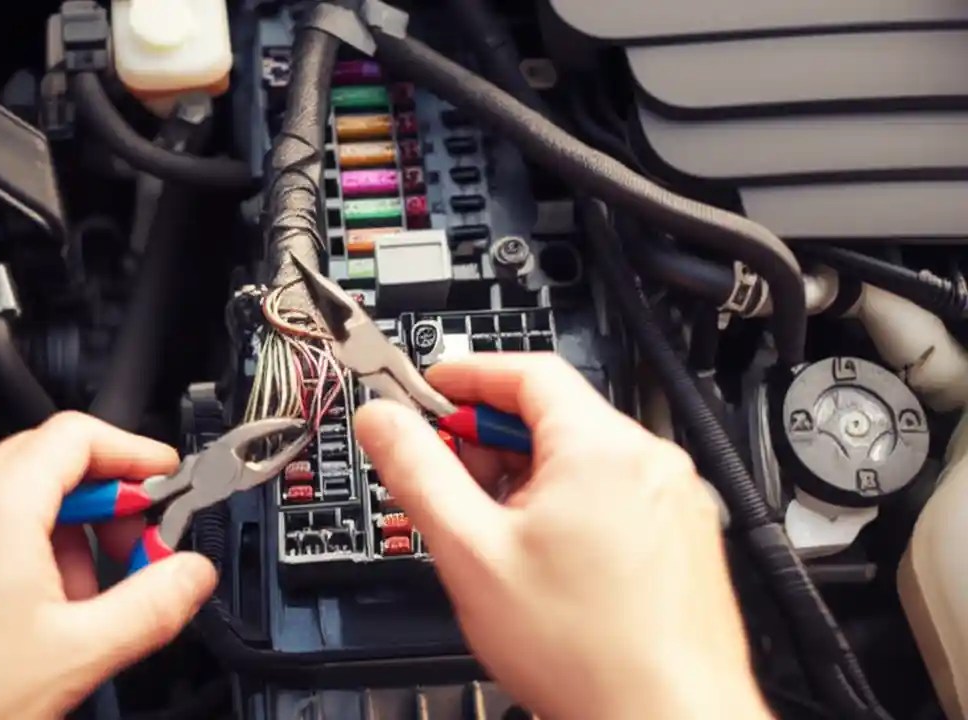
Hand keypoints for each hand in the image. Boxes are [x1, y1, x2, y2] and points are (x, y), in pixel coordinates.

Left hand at [0, 412, 217, 719]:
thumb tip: (191, 575)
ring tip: (80, 603)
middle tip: (136, 551)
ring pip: (12, 499)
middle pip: (47, 463)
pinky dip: (19, 553)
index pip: (79, 435)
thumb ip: (153, 605)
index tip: (163, 480)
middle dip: (104, 503)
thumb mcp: (75, 653)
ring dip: (62, 534)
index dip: (135, 453)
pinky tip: (32, 617)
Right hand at [354, 355, 769, 719]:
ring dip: (526, 479)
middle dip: (490, 441)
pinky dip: (568, 508)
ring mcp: (675, 501)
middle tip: (449, 480)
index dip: (466, 376)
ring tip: (496, 539)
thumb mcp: (473, 553)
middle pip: (553, 416)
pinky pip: (613, 495)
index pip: (526, 371)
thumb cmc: (588, 652)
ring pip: (582, 460)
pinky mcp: (684, 539)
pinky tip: (543, 563)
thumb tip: (383, 421)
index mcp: (602, 447)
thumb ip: (419, 473)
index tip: (429, 391)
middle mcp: (651, 462)